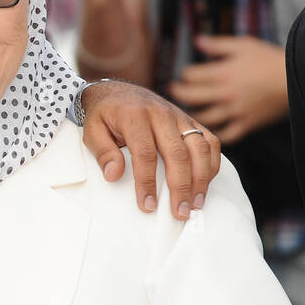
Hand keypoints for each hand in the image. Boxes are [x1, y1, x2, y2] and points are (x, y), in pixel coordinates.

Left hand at [80, 79, 221, 219]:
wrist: (118, 92)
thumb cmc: (104, 116)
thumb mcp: (92, 131)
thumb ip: (103, 152)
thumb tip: (114, 176)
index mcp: (134, 116)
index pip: (144, 153)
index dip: (147, 182)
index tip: (147, 205)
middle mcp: (161, 114)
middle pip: (177, 153)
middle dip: (181, 186)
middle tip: (180, 212)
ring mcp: (179, 116)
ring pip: (199, 147)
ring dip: (201, 178)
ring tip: (196, 204)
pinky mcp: (190, 120)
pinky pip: (209, 140)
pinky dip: (212, 162)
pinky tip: (205, 183)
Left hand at [167, 35, 288, 144]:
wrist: (298, 77)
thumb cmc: (270, 59)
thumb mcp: (243, 45)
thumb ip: (218, 45)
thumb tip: (197, 41)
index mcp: (223, 73)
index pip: (190, 75)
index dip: (185, 74)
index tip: (185, 75)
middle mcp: (226, 94)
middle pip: (190, 97)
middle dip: (179, 93)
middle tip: (175, 91)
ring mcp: (235, 111)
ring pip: (203, 118)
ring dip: (192, 114)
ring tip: (189, 110)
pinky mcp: (247, 124)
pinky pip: (225, 135)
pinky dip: (215, 134)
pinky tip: (209, 130)